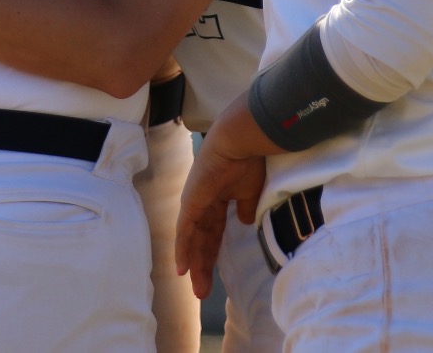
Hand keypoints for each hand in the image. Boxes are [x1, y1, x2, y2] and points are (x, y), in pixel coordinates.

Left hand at [174, 143, 264, 297]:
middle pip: (201, 242)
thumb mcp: (250, 191)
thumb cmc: (247, 162)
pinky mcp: (190, 204)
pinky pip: (185, 232)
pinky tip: (182, 270)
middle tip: (203, 291)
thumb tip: (246, 222)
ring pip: (192, 241)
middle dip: (203, 266)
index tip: (214, 274)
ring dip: (194, 266)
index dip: (212, 254)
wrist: (238, 143)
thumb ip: (246, 208)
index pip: (213, 233)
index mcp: (217, 199)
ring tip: (198, 290)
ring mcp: (194, 204)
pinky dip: (183, 251)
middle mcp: (202, 204)